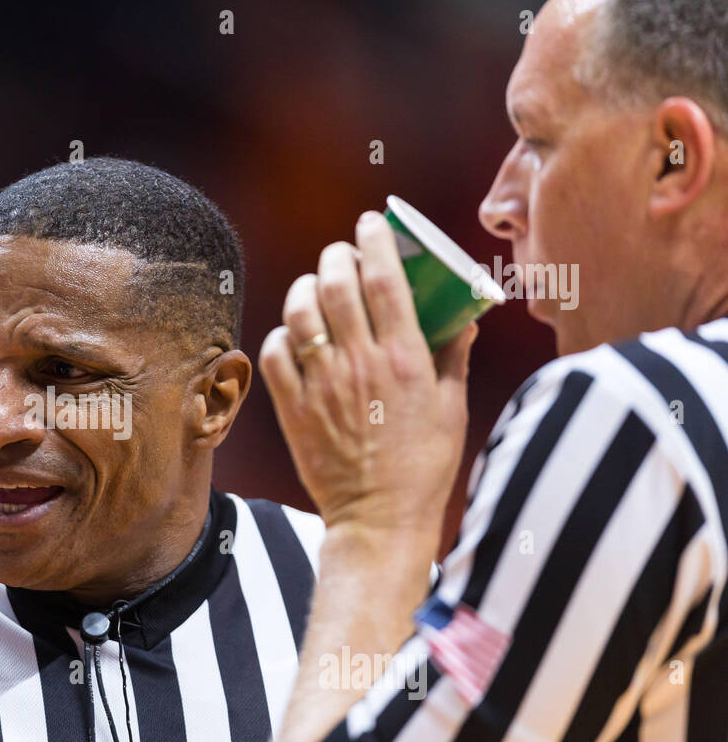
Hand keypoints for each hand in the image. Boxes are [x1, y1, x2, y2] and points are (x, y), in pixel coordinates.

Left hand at [259, 211, 475, 555]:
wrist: (380, 518)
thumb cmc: (423, 466)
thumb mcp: (452, 407)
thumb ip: (454, 356)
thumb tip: (465, 314)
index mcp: (406, 360)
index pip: (385, 280)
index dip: (374, 241)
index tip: (371, 223)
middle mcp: (361, 365)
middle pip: (336, 285)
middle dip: (335, 256)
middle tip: (341, 255)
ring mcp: (322, 386)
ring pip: (300, 312)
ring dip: (304, 288)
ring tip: (313, 286)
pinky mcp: (294, 408)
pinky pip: (276, 354)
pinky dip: (281, 334)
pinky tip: (293, 334)